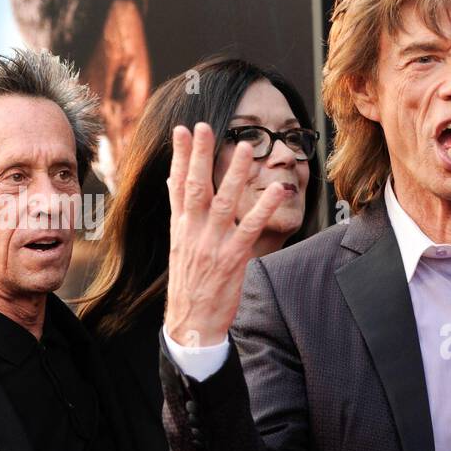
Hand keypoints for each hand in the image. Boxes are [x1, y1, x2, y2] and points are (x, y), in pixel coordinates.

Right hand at [164, 122, 283, 347]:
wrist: (191, 323)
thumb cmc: (190, 285)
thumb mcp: (179, 247)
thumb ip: (180, 214)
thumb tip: (173, 184)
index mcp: (180, 228)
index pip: (176, 185)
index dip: (179, 156)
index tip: (182, 131)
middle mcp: (193, 232)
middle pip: (195, 186)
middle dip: (199, 154)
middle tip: (205, 126)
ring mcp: (212, 244)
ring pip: (223, 201)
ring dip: (234, 173)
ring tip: (245, 148)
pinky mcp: (232, 258)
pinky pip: (250, 227)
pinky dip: (264, 207)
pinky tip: (277, 190)